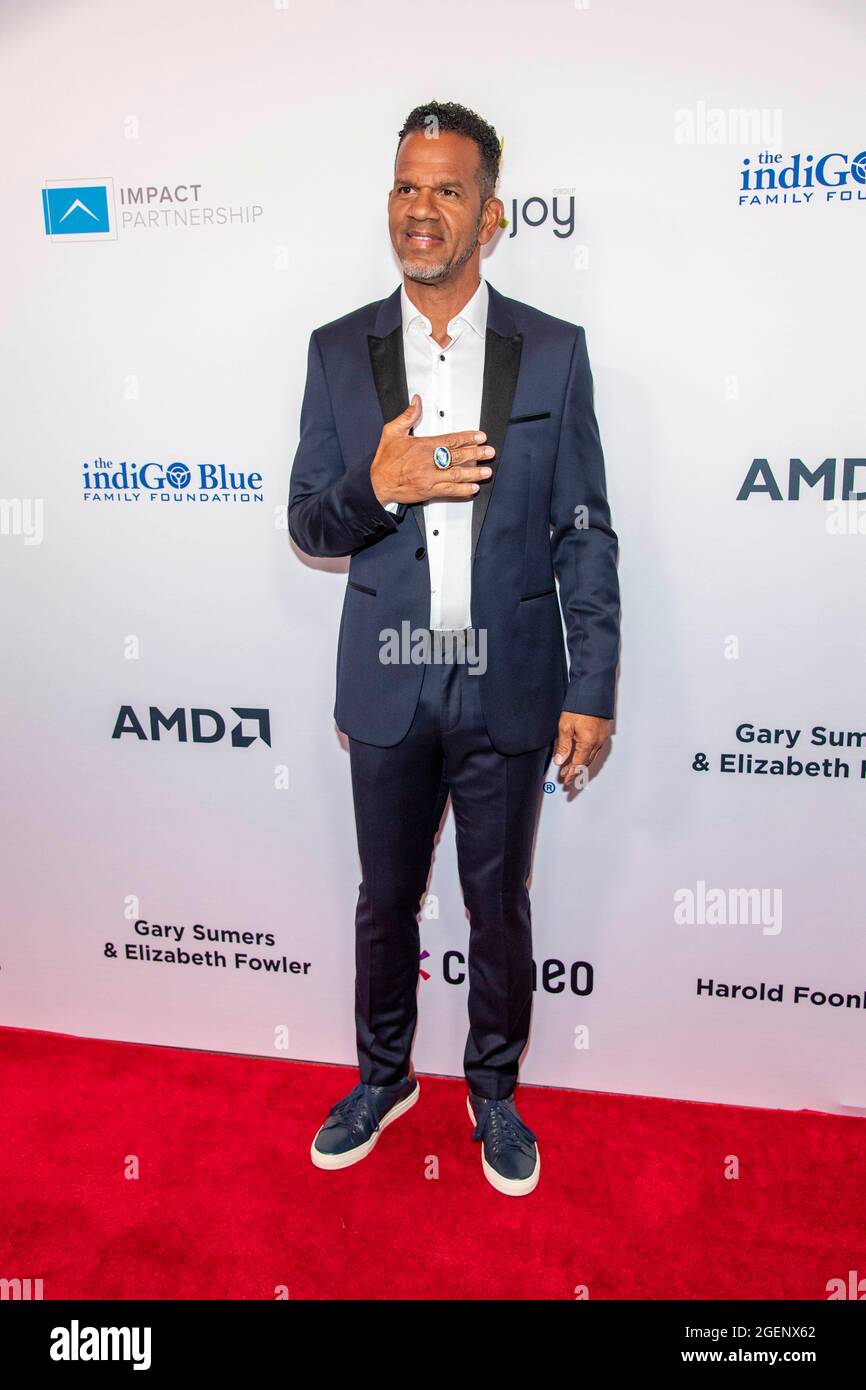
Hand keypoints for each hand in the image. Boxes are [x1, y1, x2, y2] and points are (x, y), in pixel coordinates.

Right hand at [370, 395, 495, 505]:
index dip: (467, 438)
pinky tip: (473, 488)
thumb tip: (416, 400)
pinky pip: (449, 491)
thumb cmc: (385, 460)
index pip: (450, 440)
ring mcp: (430, 478)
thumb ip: (407, 416)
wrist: (377, 484)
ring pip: (457, 474)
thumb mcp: (392, 432)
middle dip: (476, 454)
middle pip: (457, 457)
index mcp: (423, 446)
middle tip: (489, 452)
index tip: (480, 437)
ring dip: (474, 473)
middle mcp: (428, 462)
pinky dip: (463, 490)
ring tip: (487, 471)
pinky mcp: (429, 491)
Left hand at [553, 712, 610, 786]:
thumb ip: (563, 746)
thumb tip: (559, 761)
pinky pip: (596, 748)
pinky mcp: (604, 732)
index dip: (571, 774)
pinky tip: (581, 754)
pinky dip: (587, 754)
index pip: (578, 764)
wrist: (593, 691)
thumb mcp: (565, 726)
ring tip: (571, 768)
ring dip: (581, 763)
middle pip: (586, 762)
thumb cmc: (580, 706)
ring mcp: (603, 737)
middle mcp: (598, 742)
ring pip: (591, 756)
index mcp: (588, 743)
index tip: (565, 781)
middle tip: (566, 777)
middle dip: (575, 771)